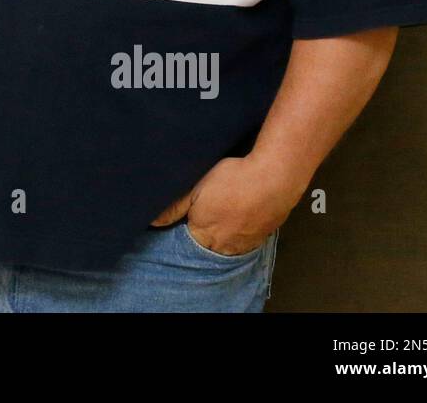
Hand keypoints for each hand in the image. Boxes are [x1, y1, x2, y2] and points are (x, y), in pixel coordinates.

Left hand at [150, 154, 300, 255]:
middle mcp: (223, 246)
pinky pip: (244, 244)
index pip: (186, 243)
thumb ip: (174, 207)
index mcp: (203, 235)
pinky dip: (239, 235)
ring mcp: (244, 245)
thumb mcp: (196, 188)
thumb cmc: (232, 180)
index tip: (185, 219)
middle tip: (205, 216)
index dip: (183, 230)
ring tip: (222, 218)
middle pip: (206, 248)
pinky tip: (238, 220)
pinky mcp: (261, 238)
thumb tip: (153, 222)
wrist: (273, 179)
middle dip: (202, 237)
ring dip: (222, 238)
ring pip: (226, 248)